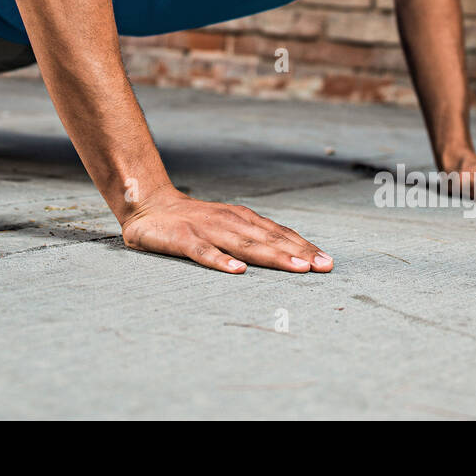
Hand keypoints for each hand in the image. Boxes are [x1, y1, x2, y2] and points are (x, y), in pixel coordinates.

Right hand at [120, 186, 333, 273]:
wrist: (149, 205)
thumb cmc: (193, 221)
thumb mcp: (226, 224)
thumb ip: (251, 237)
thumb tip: (288, 254)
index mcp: (241, 218)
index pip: (278, 233)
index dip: (303, 246)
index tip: (326, 262)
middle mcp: (229, 221)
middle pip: (268, 239)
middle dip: (298, 252)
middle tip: (322, 266)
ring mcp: (206, 229)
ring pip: (244, 244)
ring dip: (272, 256)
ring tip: (296, 268)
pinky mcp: (183, 238)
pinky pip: (204, 252)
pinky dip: (221, 261)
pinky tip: (237, 271)